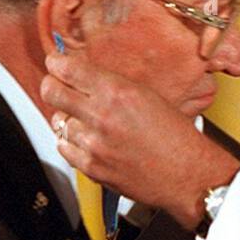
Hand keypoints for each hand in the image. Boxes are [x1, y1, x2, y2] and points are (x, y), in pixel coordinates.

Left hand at [40, 51, 239, 228]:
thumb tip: (88, 78)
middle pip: (52, 93)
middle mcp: (102, 115)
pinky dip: (72, 143)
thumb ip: (115, 87)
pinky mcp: (91, 167)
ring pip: (58, 122)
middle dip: (52, 86)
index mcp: (118, 92)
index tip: (55, 64)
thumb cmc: (178, 138)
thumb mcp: (149, 97)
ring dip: (69, 119)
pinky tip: (89, 141)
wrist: (188, 175)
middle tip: (56, 87)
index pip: (68, 69)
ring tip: (86, 121)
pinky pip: (65, 148)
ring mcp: (93, 143)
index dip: (56, 64)